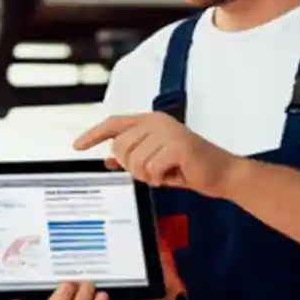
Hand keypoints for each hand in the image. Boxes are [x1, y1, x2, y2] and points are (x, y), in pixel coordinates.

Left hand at [74, 112, 242, 196]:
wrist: (223, 174)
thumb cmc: (189, 167)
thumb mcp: (156, 161)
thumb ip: (133, 156)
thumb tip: (108, 159)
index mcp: (150, 120)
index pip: (113, 123)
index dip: (92, 134)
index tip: (76, 146)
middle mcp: (157, 121)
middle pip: (120, 147)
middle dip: (132, 167)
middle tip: (153, 172)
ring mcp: (168, 132)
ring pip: (134, 161)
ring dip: (148, 175)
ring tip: (166, 172)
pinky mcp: (178, 146)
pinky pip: (151, 170)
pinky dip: (160, 179)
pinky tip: (175, 175)